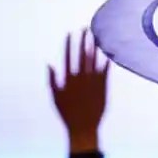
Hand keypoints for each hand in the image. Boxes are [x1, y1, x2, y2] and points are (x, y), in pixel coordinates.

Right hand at [49, 30, 109, 152]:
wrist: (84, 128)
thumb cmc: (67, 114)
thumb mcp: (56, 97)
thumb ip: (52, 80)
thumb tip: (49, 64)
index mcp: (68, 79)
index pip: (68, 56)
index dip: (69, 44)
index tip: (70, 33)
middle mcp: (81, 77)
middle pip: (82, 54)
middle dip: (83, 40)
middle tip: (85, 29)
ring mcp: (93, 81)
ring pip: (94, 60)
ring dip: (95, 47)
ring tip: (96, 37)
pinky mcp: (103, 87)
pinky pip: (105, 70)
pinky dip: (106, 61)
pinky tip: (107, 53)